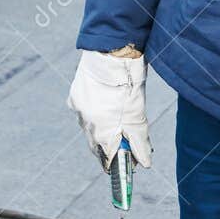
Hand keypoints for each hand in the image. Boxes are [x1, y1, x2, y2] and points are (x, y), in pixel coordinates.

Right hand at [67, 48, 151, 170]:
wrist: (111, 52)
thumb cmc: (128, 83)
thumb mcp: (137, 114)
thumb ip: (139, 141)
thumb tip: (144, 163)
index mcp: (101, 129)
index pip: (105, 156)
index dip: (114, 162)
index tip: (124, 166)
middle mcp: (85, 122)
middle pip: (96, 143)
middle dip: (109, 146)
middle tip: (124, 144)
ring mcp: (78, 108)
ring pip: (89, 127)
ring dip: (102, 128)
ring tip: (116, 122)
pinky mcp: (75, 95)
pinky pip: (84, 112)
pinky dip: (94, 113)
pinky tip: (105, 107)